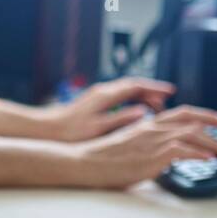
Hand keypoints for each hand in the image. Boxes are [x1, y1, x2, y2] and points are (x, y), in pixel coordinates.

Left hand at [43, 77, 179, 141]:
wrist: (45, 130)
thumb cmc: (70, 132)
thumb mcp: (99, 128)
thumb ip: (122, 119)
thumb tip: (143, 111)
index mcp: (105, 95)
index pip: (136, 85)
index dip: (155, 88)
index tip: (171, 92)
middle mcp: (102, 91)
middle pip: (133, 86)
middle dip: (152, 92)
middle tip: (167, 103)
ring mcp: (98, 95)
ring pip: (126, 91)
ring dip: (142, 97)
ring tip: (156, 109)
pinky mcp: (94, 102)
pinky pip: (119, 97)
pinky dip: (132, 102)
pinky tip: (136, 114)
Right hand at [66, 106, 216, 189]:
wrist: (85, 163)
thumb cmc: (104, 158)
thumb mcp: (130, 145)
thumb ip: (148, 144)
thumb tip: (164, 152)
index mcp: (148, 125)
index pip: (182, 113)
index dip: (204, 115)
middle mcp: (153, 129)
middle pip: (192, 121)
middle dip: (216, 127)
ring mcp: (153, 142)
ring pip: (192, 136)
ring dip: (215, 146)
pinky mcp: (151, 157)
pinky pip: (181, 151)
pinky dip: (198, 154)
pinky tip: (209, 160)